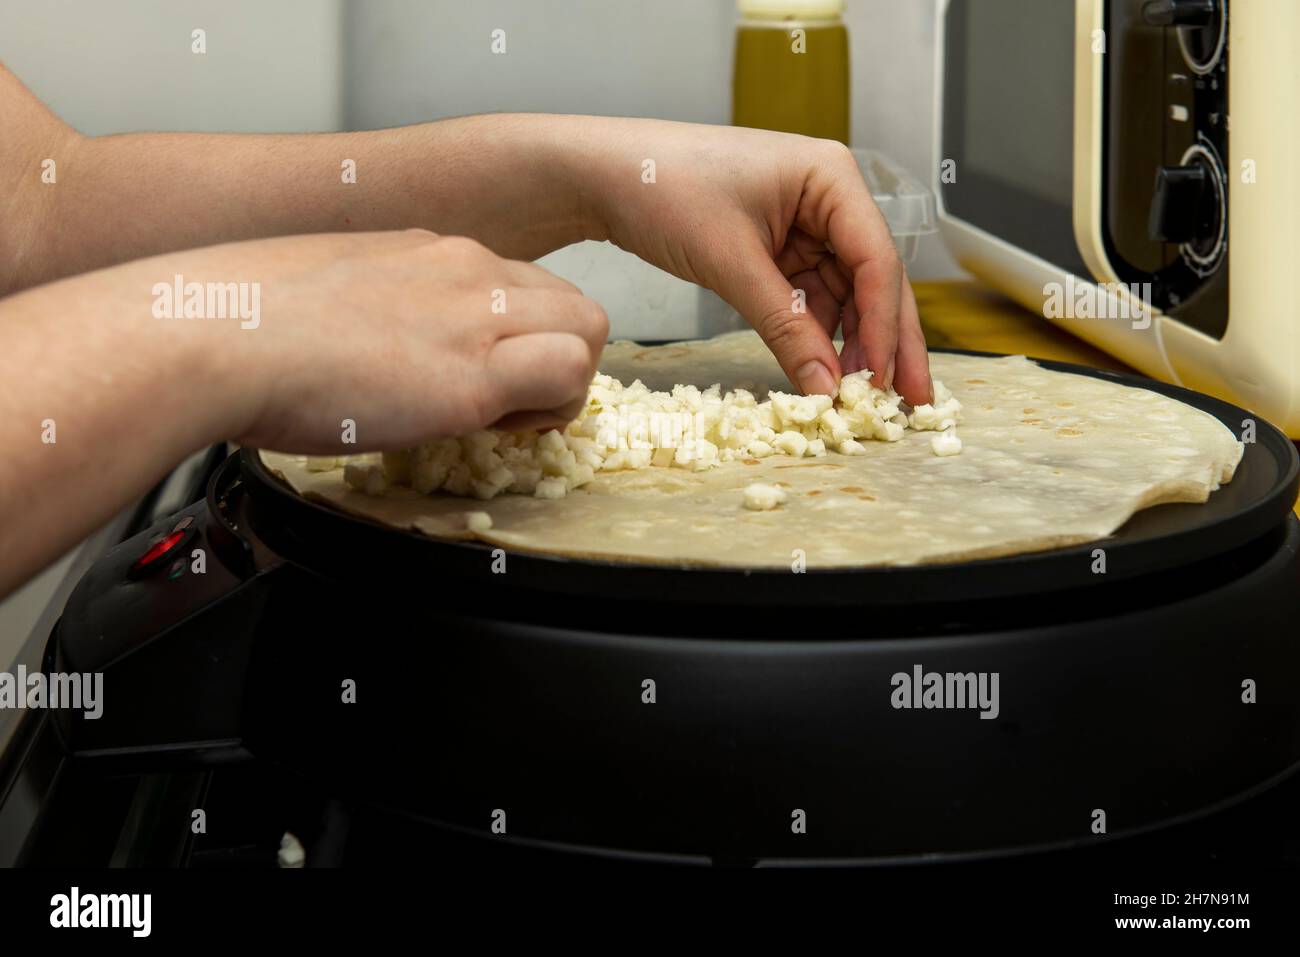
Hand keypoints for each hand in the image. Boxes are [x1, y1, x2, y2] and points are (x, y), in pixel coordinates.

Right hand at [209, 230, 608, 450]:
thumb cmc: (240, 324)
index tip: (490, 375)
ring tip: (505, 419)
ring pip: (588, 331)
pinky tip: (496, 428)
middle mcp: (464, 267)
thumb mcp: (329, 296)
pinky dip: (552, 410)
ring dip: (562, 383)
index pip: (523, 284)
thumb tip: (388, 348)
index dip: (522, 336)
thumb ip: (381, 313)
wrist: (210, 334)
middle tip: (513, 403)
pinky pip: (570, 375)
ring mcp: (475, 313)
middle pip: (571, 303)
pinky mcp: (474, 371)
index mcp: (429, 251)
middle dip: (558, 357)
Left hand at [574, 119, 931, 404]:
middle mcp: (830, 198)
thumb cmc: (665, 188)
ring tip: (861, 398)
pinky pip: (812, 298)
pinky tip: (823, 372)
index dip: (884, 325)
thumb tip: (825, 388)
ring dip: (852, 345)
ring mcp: (807, 224)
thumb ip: (785, 325)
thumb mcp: (731, 263)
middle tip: (912, 400)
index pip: (876, 259)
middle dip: (891, 341)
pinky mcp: (781, 248)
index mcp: (831, 177)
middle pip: (874, 280)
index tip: (881, 379)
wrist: (605, 175)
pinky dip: (817, 334)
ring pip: (846, 295)